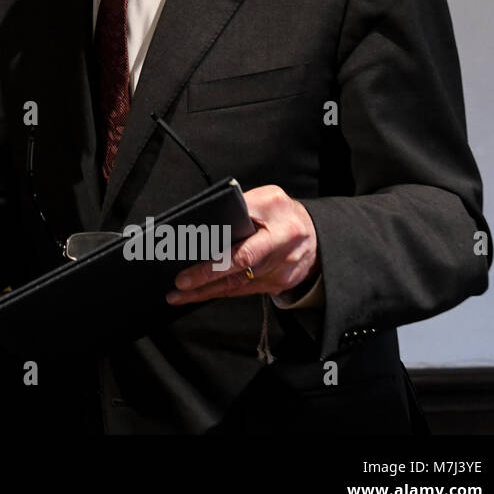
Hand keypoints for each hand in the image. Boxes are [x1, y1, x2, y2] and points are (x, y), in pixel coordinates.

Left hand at [166, 184, 318, 304]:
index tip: (192, 262)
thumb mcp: (268, 199)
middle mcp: (282, 254)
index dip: (217, 262)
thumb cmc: (282, 213)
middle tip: (180, 283)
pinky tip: (197, 294)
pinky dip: (218, 292)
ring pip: (237, 285)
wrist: (316, 235)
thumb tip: (207, 219)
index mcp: (282, 227)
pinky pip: (242, 290)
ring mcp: (280, 274)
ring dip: (205, 292)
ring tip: (177, 295)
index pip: (245, 250)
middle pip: (238, 270)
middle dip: (205, 278)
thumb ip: (242, 206)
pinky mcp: (275, 286)